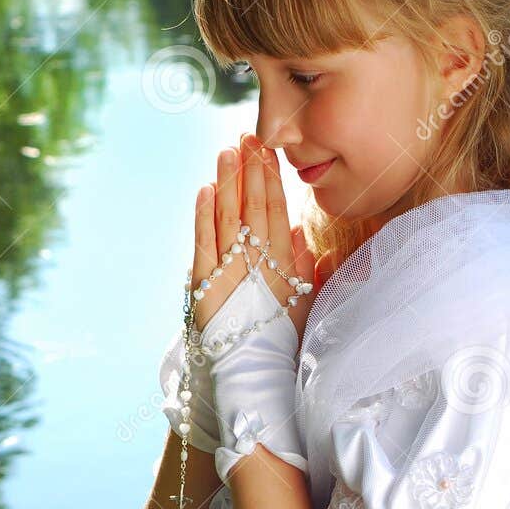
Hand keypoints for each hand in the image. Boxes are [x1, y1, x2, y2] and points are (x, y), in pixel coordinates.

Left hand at [190, 134, 316, 341]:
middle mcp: (257, 261)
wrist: (253, 372)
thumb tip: (305, 237)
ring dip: (228, 181)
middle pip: (255, 206)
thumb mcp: (303, 303)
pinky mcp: (204, 282)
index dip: (272, 178)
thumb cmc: (282, 340)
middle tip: (249, 135)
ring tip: (227, 150)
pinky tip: (205, 189)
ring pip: (229, 216)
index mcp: (283, 265)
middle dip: (252, 169)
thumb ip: (305, 268)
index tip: (267, 150)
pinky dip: (204, 214)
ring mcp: (229, 269)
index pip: (278, 210)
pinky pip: (205, 241)